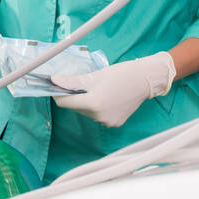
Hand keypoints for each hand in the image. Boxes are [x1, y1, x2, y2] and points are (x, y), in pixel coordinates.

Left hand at [52, 52, 176, 127]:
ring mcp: (107, 122)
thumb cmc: (121, 74)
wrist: (145, 80)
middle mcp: (99, 117)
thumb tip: (54, 81)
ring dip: (86, 103)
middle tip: (79, 84)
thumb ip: (73, 82)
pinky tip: (106, 97)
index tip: (56, 86)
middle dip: (74, 97)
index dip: (58, 94)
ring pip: (87, 112)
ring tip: (97, 89)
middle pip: (76, 108)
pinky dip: (97, 108)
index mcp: (93, 104)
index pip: (65, 103)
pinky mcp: (115, 123)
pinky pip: (98, 116)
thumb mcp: (94, 76)